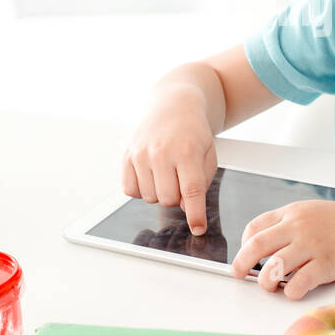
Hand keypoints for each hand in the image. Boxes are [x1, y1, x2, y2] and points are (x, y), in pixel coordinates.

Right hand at [119, 86, 217, 235]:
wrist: (173, 106)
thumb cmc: (193, 133)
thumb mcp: (208, 155)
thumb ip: (201, 183)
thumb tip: (186, 208)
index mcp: (187, 151)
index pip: (191, 191)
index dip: (195, 214)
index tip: (198, 228)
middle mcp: (161, 152)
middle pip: (168, 199)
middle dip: (177, 198)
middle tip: (180, 179)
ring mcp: (141, 153)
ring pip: (149, 198)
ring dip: (159, 192)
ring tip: (166, 173)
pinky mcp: (127, 155)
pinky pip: (130, 190)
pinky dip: (141, 189)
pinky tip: (150, 174)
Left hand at [230, 199, 334, 299]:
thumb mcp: (309, 213)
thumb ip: (286, 226)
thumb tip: (264, 248)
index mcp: (291, 214)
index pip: (254, 228)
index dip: (244, 245)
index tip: (245, 256)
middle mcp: (298, 227)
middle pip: (256, 246)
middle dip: (241, 264)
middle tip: (239, 274)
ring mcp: (312, 245)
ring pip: (273, 267)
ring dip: (265, 282)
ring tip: (270, 286)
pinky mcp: (327, 264)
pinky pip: (298, 284)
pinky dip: (291, 292)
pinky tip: (294, 291)